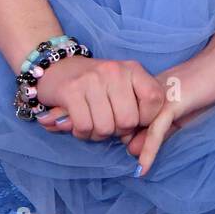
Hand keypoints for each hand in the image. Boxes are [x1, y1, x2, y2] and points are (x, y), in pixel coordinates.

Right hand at [29, 56, 165, 140]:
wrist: (59, 67)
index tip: (134, 119)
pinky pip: (84, 127)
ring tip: (93, 121)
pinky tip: (79, 123)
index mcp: (132, 69)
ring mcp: (92, 79)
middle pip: (128, 121)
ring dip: (97, 134)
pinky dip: (82, 133)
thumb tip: (142, 146)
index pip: (154, 99)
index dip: (146, 118)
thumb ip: (137, 110)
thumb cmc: (97, 85)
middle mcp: (114, 70)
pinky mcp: (71, 90)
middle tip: (108, 121)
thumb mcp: (122, 88)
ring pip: (105, 128)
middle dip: (118, 130)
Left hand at [117, 43, 214, 175]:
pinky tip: (142, 167)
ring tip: (138, 165)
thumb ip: (161, 129)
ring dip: (135, 146)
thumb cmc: (209, 86)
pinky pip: (157, 129)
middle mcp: (149, 90)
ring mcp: (161, 95)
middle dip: (129, 138)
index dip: (128, 133)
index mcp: (150, 90)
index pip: (129, 116)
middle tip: (135, 153)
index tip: (130, 145)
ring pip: (139, 125)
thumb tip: (132, 149)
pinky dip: (149, 150)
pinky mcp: (174, 101)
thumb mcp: (182, 114)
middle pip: (130, 121)